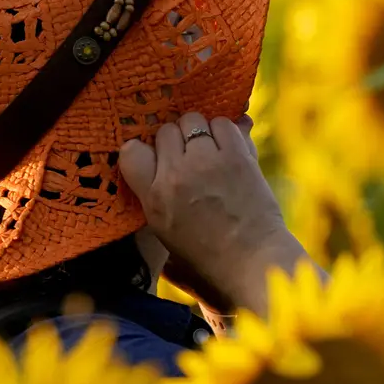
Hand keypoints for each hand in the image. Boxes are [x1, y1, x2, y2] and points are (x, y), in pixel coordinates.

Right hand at [118, 113, 312, 317]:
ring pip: (193, 121)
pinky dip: (225, 131)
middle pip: (165, 131)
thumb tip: (150, 160)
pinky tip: (228, 148)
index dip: (143, 151)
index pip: (131, 151)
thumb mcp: (161, 230)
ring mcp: (208, 162)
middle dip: (175, 140)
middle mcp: (176, 175)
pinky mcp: (238, 156)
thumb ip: (150, 194)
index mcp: (154, 197)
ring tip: (209, 149)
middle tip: (187, 156)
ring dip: (200, 132)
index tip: (155, 158)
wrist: (252, 261)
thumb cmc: (205, 255)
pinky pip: (223, 123)